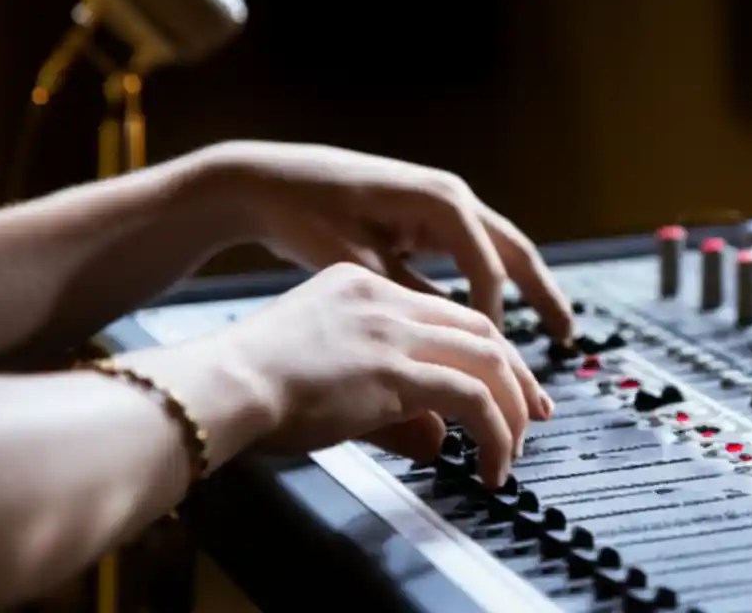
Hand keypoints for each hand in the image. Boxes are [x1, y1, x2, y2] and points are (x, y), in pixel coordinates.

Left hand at [197, 140, 574, 341]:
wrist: (266, 181)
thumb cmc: (306, 215)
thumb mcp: (358, 265)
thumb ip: (408, 302)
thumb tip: (444, 346)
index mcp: (441, 203)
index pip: (488, 271)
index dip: (492, 322)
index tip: (491, 366)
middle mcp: (451, 198)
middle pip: (516, 251)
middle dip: (544, 296)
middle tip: (569, 336)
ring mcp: (440, 206)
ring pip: (500, 251)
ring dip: (527, 288)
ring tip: (555, 328)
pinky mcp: (425, 218)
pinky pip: (474, 253)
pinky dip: (493, 282)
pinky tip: (495, 312)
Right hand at [214, 263, 550, 485]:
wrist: (219, 384)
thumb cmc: (252, 389)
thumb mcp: (330, 387)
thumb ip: (390, 410)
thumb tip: (434, 440)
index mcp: (362, 288)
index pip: (444, 317)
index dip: (483, 353)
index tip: (503, 384)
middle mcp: (383, 300)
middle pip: (478, 330)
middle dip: (515, 375)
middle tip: (532, 412)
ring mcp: (391, 331)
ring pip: (486, 360)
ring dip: (511, 407)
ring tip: (515, 447)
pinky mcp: (394, 369)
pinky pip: (472, 398)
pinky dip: (495, 431)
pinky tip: (492, 463)